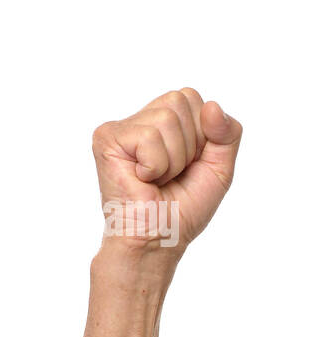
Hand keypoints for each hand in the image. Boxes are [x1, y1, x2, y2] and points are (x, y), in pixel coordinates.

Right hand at [92, 87, 241, 252]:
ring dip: (173, 159)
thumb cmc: (184, 207)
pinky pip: (149, 137)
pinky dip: (157, 166)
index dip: (204, 135)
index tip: (190, 164)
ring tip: (158, 179)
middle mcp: (141, 119)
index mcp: (166, 121)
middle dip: (189, 145)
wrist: (160, 238)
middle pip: (181, 100)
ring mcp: (121, 127)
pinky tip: (143, 179)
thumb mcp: (220, 168)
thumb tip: (213, 106)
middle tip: (172, 173)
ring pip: (166, 118)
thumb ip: (228, 134)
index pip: (195, 98)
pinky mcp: (107, 138)